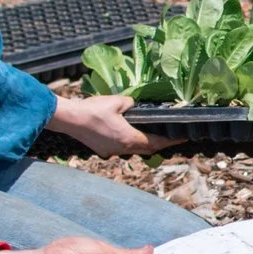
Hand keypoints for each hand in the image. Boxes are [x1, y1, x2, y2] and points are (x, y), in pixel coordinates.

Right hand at [46, 92, 171, 157]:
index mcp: (130, 138)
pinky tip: (125, 133)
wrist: (69, 119)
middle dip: (159, 143)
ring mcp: (111, 152)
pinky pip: (120, 148)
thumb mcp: (117, 101)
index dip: (171, 141)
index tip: (183, 139)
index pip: (157, 143)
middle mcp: (122, 149)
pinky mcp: (102, 150)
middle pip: (147, 149)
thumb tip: (135, 105)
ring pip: (133, 150)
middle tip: (169, 136)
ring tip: (150, 134)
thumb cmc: (93, 110)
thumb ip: (131, 104)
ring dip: (142, 144)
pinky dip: (127, 142)